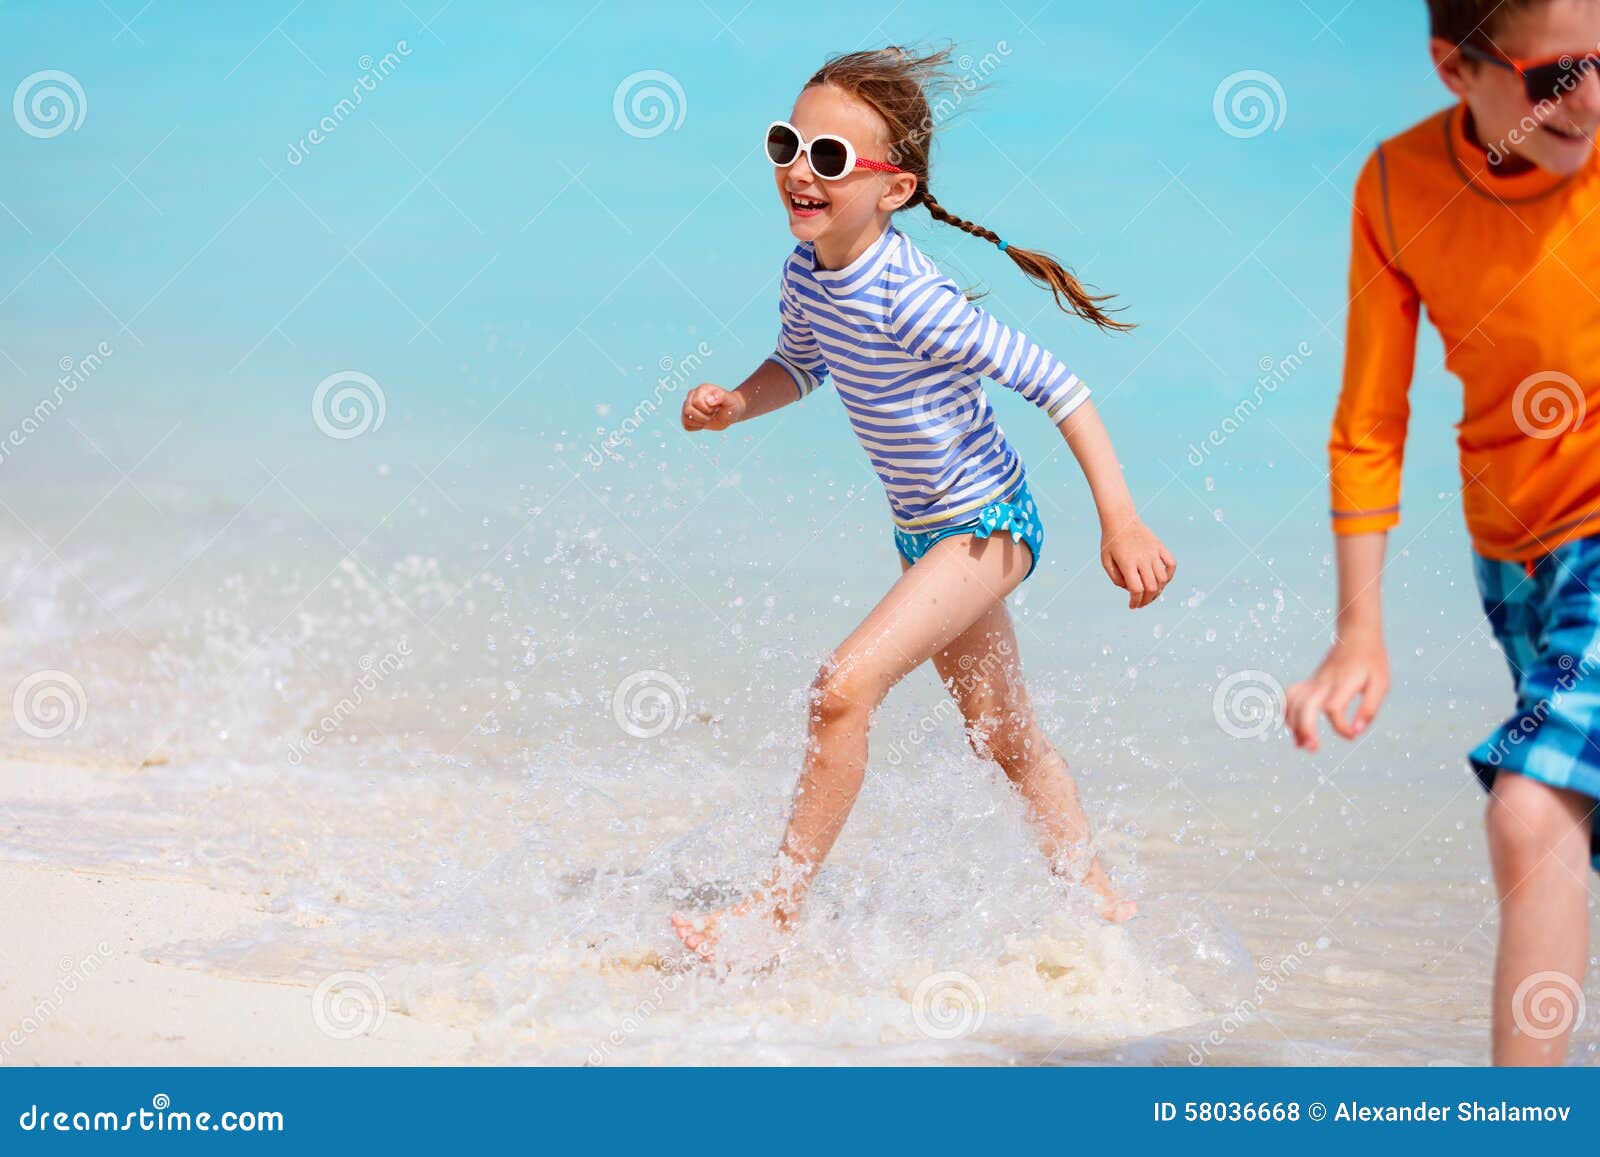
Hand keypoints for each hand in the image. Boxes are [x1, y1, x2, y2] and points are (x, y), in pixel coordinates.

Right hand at [681, 384, 745, 431]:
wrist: (730, 412)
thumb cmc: (730, 404)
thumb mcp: (729, 400)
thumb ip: (720, 396)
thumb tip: (708, 400)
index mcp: (702, 389)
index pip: (696, 402)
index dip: (707, 409)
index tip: (716, 409)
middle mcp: (693, 395)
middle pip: (687, 409)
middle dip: (702, 417)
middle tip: (712, 415)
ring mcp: (689, 405)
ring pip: (685, 418)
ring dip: (700, 422)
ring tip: (708, 418)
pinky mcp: (688, 416)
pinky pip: (686, 425)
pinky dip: (696, 428)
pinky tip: (704, 423)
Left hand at [1100, 515, 1175, 608]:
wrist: (1120, 519)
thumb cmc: (1111, 541)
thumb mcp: (1106, 561)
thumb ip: (1116, 578)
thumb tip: (1130, 590)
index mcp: (1127, 563)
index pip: (1136, 589)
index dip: (1135, 601)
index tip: (1132, 606)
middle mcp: (1142, 559)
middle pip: (1151, 587)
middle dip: (1147, 600)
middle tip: (1141, 603)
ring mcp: (1153, 552)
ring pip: (1162, 579)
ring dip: (1158, 591)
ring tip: (1150, 594)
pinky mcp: (1160, 546)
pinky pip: (1171, 564)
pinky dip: (1169, 575)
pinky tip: (1162, 580)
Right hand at [1284, 629, 1389, 752]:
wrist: (1356, 635)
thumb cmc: (1371, 661)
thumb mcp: (1380, 684)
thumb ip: (1369, 708)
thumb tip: (1357, 731)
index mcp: (1343, 683)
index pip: (1333, 708)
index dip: (1340, 727)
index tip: (1352, 736)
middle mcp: (1323, 683)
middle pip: (1305, 707)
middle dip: (1305, 729)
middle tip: (1312, 749)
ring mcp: (1313, 682)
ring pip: (1293, 702)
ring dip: (1293, 724)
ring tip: (1301, 744)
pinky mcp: (1309, 681)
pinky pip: (1290, 696)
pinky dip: (1286, 711)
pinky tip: (1292, 726)